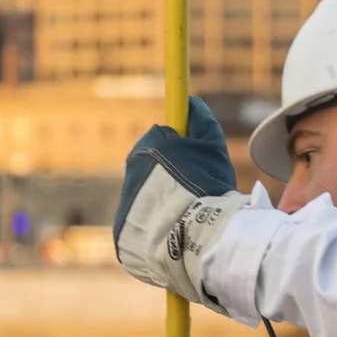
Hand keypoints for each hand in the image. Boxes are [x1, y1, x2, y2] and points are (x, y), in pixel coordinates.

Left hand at [115, 98, 246, 307]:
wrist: (195, 236)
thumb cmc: (208, 187)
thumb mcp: (213, 148)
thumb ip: (202, 121)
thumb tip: (191, 101)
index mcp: (147, 148)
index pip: (161, 140)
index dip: (180, 149)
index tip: (193, 158)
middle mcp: (130, 171)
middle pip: (151, 167)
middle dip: (169, 174)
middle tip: (196, 189)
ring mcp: (125, 202)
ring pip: (147, 195)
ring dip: (163, 200)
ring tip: (187, 214)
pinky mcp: (123, 230)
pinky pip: (141, 222)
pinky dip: (156, 224)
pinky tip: (175, 230)